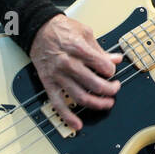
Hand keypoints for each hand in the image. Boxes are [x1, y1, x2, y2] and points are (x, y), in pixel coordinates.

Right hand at [29, 14, 123, 131]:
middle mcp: (68, 64)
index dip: (111, 71)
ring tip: (107, 103)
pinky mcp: (48, 84)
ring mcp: (57, 76)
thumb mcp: (85, 32)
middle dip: (110, 90)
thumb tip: (116, 59)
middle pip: (94, 84)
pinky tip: (77, 124)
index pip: (103, 66)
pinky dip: (68, 117)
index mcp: (78, 49)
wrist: (38, 30)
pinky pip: (58, 104)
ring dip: (97, 104)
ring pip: (80, 97)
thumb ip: (101, 50)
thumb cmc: (61, 29)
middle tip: (115, 88)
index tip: (112, 71)